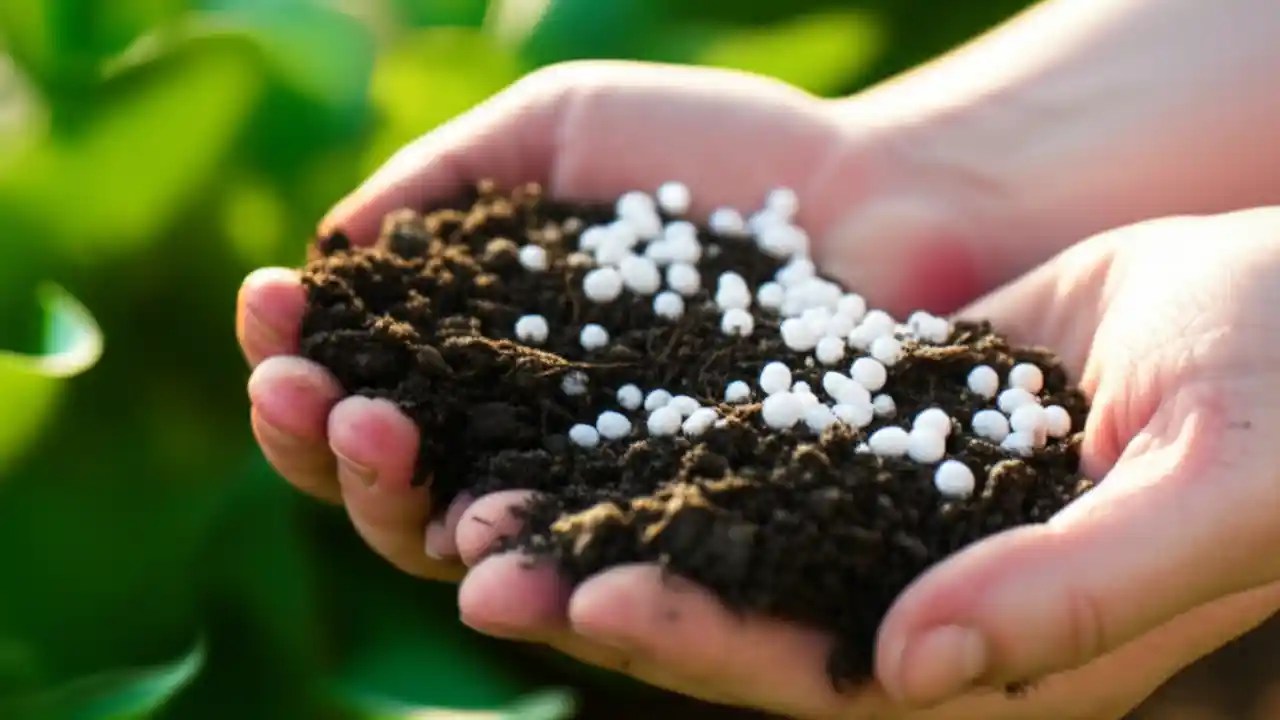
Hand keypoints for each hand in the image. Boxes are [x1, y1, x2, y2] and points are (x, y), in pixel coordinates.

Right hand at [237, 60, 1046, 582]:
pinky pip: (610, 582)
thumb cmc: (716, 160)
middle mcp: (535, 458)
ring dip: (407, 515)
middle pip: (399, 490)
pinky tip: (492, 549)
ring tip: (382, 453)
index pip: (367, 390)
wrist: (882, 193)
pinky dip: (546, 574)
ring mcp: (613, 515)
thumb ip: (444, 180)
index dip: (305, 358)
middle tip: (308, 392)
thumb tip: (327, 251)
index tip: (270, 310)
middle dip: (331, 443)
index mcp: (488, 371)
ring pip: (482, 552)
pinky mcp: (700, 559)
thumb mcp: (558, 130)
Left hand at [459, 210, 1279, 718]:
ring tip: (494, 484)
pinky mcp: (877, 426)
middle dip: (611, 584)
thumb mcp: (1206, 492)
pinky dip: (675, 419)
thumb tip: (916, 666)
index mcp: (998, 659)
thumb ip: (1071, 592)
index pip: (818, 670)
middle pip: (742, 604)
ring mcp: (891, 513)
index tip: (584, 601)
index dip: (698, 637)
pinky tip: (589, 393)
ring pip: (729, 518)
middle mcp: (925, 598)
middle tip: (479, 561)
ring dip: (616, 505)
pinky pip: (760, 428)